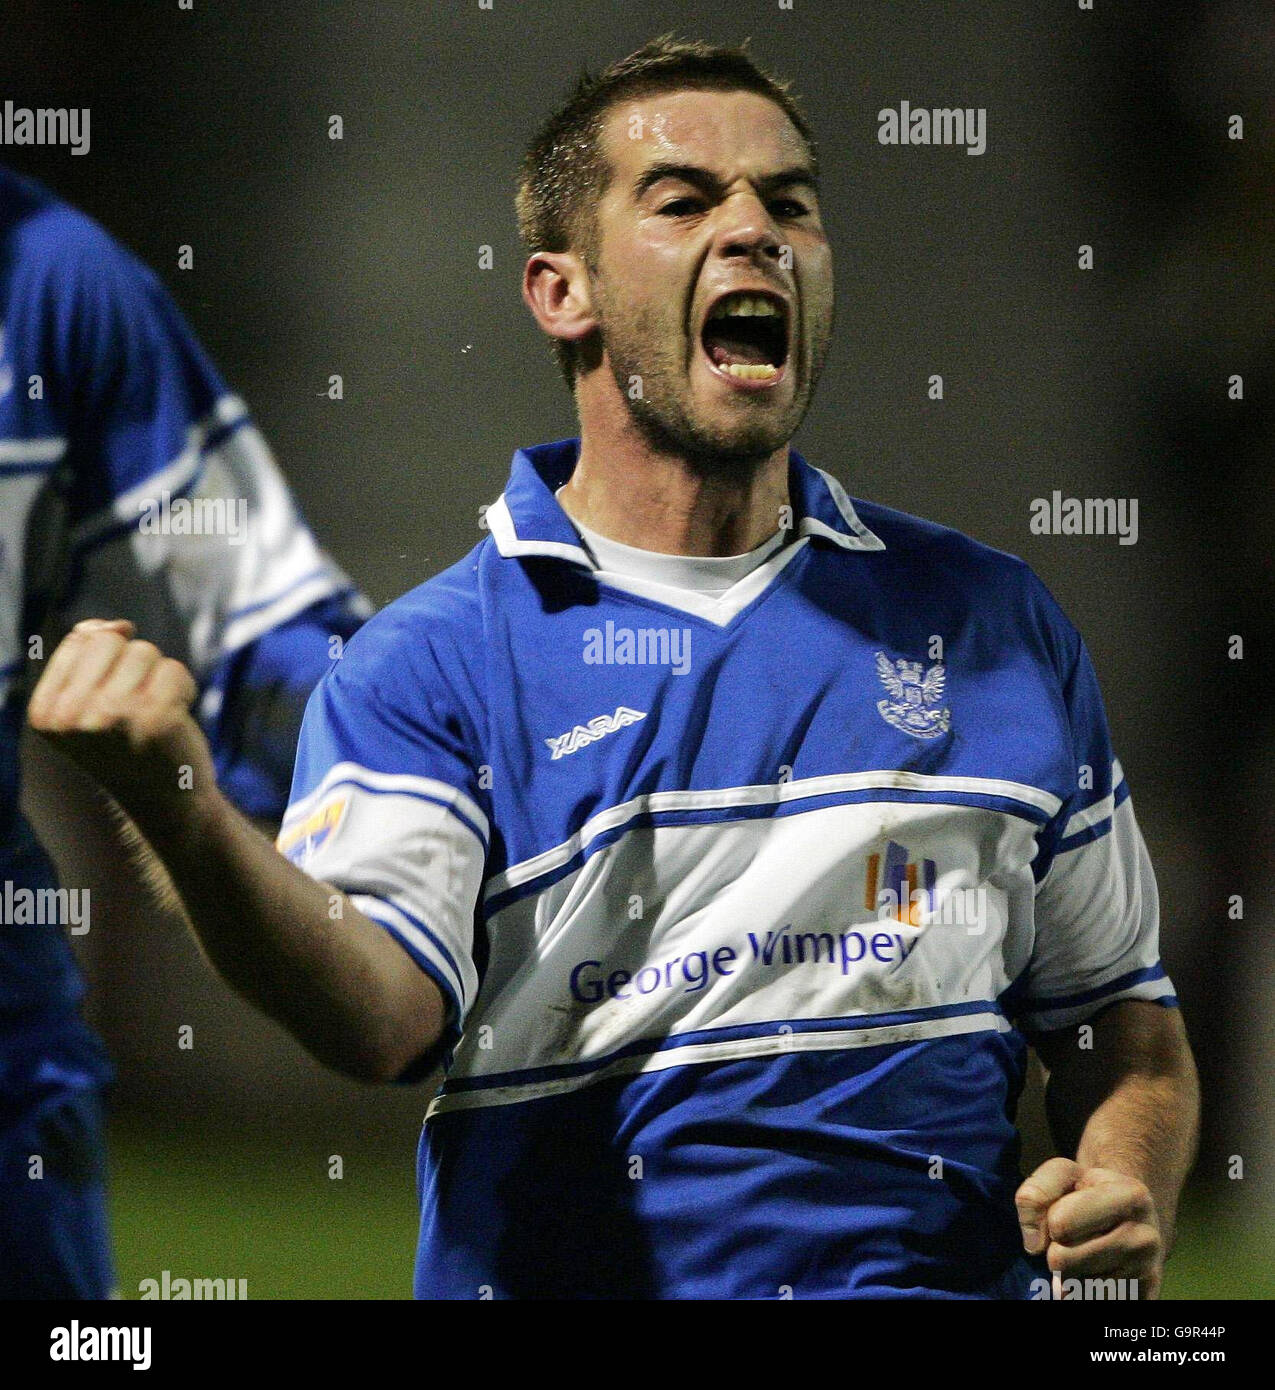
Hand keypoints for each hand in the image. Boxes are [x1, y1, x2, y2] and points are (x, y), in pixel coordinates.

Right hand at [27, 618, 216, 823]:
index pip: (80, 640)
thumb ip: (89, 655)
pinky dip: (183, 687)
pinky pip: (174, 670)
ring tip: (154, 713)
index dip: (109, 656)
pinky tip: (175, 719)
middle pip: (112, 640)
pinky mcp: (155, 719)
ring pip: (145, 651)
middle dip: (134, 663)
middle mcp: (72, 716)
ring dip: (159, 676)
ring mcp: (112, 717)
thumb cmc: (128, 744)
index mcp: (45, 712)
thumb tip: (115, 626)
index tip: (114, 697)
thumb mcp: (89, 703)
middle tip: (137, 706)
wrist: (164, 801)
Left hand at [1016, 1156, 1163, 1298]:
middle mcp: (1145, 1237)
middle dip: (1057, 1248)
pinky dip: (1083, 1289)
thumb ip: (1037, 1191)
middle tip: (1076, 1235)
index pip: (1059, 1223)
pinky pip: (1088, 1301)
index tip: (1068, 1210)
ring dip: (1070, 1271)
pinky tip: (1097, 1272)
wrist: (1133, 1218)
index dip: (1051, 1218)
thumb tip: (1034, 1245)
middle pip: (1061, 1261)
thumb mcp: (1063, 1174)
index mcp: (1130, 1196)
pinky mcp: (1143, 1297)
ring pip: (1072, 1287)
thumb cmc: (1090, 1193)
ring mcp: (1147, 1272)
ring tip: (1087, 1251)